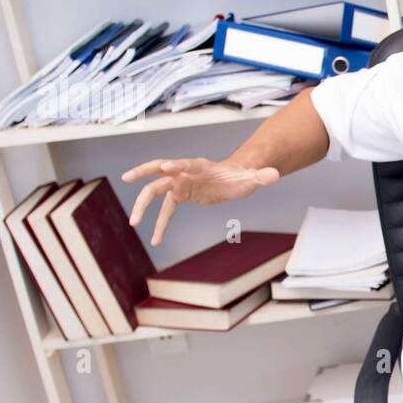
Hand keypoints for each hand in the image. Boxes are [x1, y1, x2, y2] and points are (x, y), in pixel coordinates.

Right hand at [121, 157, 279, 245]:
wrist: (235, 179)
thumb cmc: (242, 177)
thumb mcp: (253, 178)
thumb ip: (262, 176)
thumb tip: (276, 175)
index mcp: (200, 166)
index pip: (186, 163)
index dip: (176, 164)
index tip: (164, 167)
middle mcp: (184, 172)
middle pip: (158, 170)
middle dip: (142, 172)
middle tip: (126, 178)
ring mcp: (179, 183)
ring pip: (155, 192)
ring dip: (143, 206)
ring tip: (133, 224)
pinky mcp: (180, 195)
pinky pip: (165, 211)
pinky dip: (160, 225)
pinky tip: (155, 239)